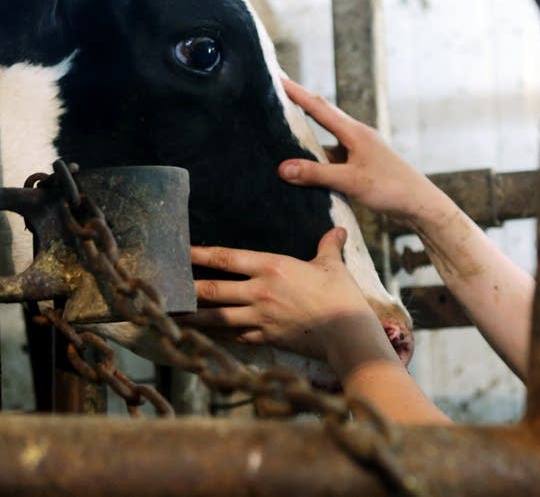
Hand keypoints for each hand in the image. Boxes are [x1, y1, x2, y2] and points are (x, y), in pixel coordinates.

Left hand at [186, 227, 397, 375]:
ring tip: (169, 315)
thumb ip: (329, 246)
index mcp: (273, 267)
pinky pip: (232, 336)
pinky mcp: (264, 338)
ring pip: (216, 317)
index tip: (181, 251)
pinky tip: (201, 335)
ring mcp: (259, 318)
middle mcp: (260, 292)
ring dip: (191, 316)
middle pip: (213, 289)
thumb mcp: (334, 266)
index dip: (201, 254)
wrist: (347, 333)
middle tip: (162, 285)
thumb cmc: (342, 296)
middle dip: (186, 287)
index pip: (228, 258)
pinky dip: (214, 335)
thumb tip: (338, 230)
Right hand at [280, 79, 443, 225]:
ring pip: (327, 140)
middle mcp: (357, 136)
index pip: (319, 107)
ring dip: (307, 136)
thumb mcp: (351, 181)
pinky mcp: (361, 166)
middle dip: (299, 105)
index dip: (296, 93)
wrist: (420, 204)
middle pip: (322, 116)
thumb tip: (282, 167)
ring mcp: (360, 151)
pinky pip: (333, 158)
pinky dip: (317, 160)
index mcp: (355, 132)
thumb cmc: (391, 189)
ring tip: (281, 131)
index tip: (277, 77)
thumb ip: (316, 174)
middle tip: (276, 95)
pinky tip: (304, 168)